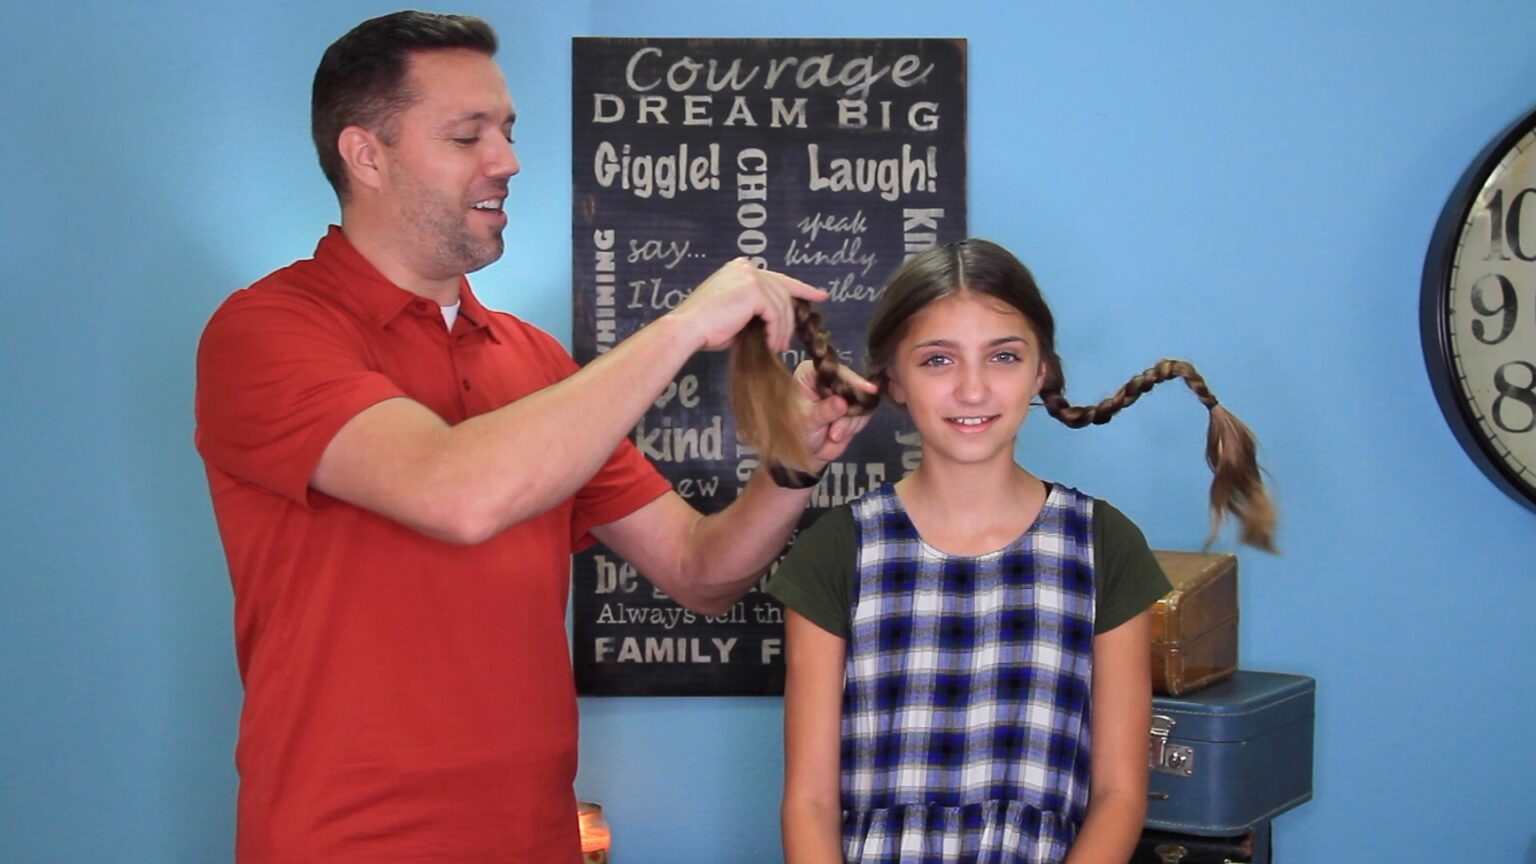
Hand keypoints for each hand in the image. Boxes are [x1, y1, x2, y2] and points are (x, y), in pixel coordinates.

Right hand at [668, 258, 828, 351]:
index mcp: (741, 268)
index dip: (802, 289)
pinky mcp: (754, 290)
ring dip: (782, 330)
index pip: (778, 278)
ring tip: (777, 348)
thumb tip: (779, 322)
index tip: (820, 295)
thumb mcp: (736, 313)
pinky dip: (776, 331)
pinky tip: (771, 344)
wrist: (688, 329)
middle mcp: (747, 267)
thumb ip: (756, 309)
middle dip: (790, 319)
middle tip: (786, 343)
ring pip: (781, 305)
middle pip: (783, 293)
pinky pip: (775, 314)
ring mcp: (751, 276)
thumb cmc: (706, 327)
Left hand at [792, 360, 876, 465]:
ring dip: (850, 422)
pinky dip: (854, 426)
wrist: (805, 450)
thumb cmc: (797, 430)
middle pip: (853, 385)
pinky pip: (864, 413)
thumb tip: (843, 403)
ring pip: (861, 401)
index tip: (868, 389)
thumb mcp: (809, 420)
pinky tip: (839, 435)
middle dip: (850, 409)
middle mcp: (829, 379)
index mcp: (811, 374)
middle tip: (835, 432)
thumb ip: (825, 411)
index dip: (851, 379)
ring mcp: (843, 393)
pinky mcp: (853, 406)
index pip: (835, 369)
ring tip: (833, 435)